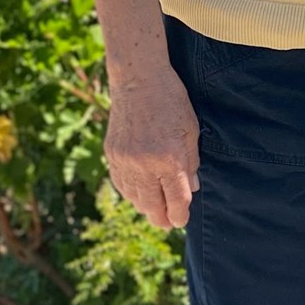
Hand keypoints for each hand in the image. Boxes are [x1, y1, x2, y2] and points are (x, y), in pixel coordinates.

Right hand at [104, 62, 201, 229]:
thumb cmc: (172, 101)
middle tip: (167, 224)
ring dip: (145, 207)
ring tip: (154, 212)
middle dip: (161, 218)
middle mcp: (145, 164)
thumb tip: (193, 188)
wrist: (138, 80)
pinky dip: (130, 193)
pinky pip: (120, 183)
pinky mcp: (112, 154)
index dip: (180, 214)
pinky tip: (137, 195)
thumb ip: (191, 162)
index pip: (176, 199)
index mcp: (170, 159)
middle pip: (152, 205)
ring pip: (134, 197)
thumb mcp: (191, 131)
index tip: (181, 221)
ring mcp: (125, 160)